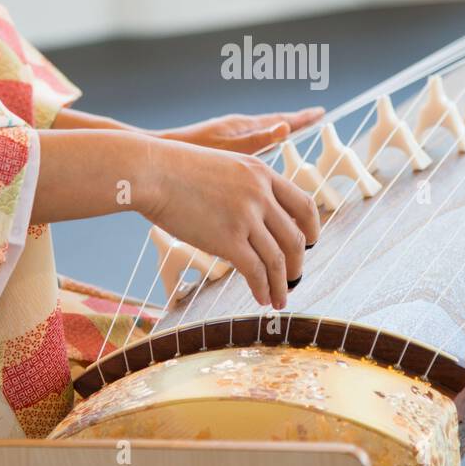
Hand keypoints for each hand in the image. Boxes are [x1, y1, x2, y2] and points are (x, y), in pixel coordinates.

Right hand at [137, 137, 320, 308]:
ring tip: (280, 299)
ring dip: (282, 284)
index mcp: (262, 174)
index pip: (304, 204)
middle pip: (296, 237)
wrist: (151, 171)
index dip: (312, 227)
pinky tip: (262, 298)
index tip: (311, 243)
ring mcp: (246, 217)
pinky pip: (255, 271)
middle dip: (298, 263)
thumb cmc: (176, 169)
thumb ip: (243, 186)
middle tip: (295, 278)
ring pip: (278, 259)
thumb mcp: (223, 166)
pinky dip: (263, 288)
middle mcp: (260, 195)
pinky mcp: (227, 239)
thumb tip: (250, 213)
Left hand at [157, 107, 324, 154]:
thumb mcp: (227, 149)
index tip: (321, 112)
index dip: (301, 119)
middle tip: (314, 117)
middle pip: (273, 122)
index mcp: (243, 127)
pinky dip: (262, 138)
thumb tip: (284, 127)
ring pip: (261, 130)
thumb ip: (256, 141)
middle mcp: (238, 127)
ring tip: (293, 128)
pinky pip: (250, 138)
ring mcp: (228, 134)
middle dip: (294, 121)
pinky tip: (259, 148)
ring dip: (278, 128)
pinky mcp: (219, 143)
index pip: (280, 121)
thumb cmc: (190, 153)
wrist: (158, 152)